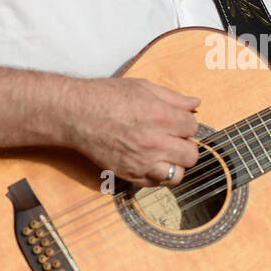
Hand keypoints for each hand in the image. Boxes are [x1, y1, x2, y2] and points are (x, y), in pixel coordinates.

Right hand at [60, 78, 199, 187]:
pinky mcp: (129, 174)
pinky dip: (156, 175)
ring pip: (177, 175)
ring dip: (174, 164)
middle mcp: (155, 142)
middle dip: (185, 146)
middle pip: (191, 155)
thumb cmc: (106, 96)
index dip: (186, 124)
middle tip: (173, 139)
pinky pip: (155, 183)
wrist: (75, 114)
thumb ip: (173, 98)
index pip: (193, 128)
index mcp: (162, 117)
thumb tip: (195, 104)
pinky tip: (149, 162)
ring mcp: (142, 161)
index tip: (177, 122)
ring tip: (164, 154)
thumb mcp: (143, 87)